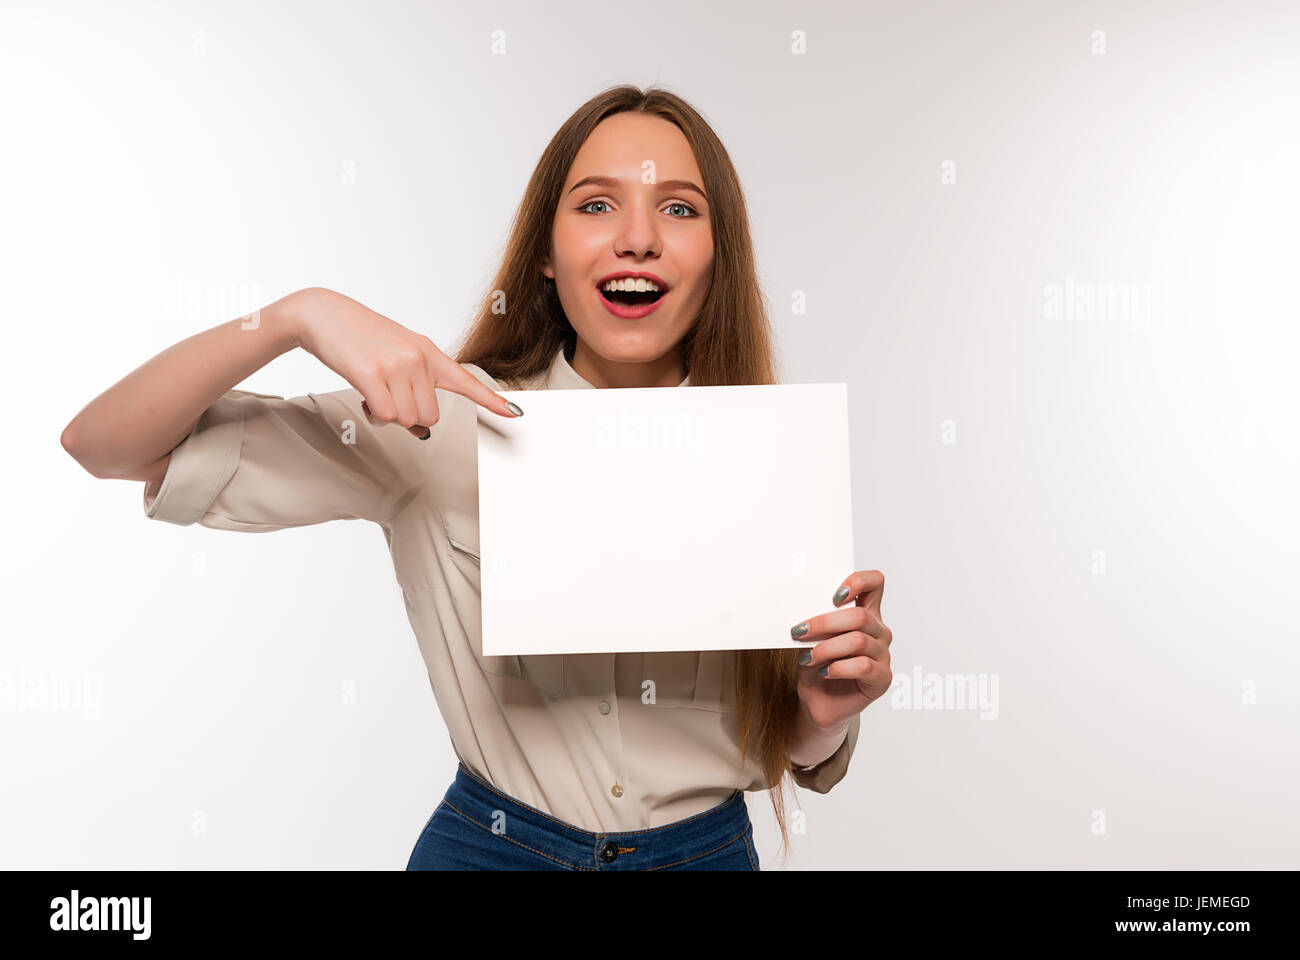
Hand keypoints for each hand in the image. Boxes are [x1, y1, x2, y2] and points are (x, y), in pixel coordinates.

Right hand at [289, 286, 522, 437]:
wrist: (324, 314)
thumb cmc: (361, 338)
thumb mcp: (395, 359)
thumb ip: (414, 391)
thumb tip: (420, 431)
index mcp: (429, 353)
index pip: (466, 381)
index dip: (491, 401)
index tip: (515, 414)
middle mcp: (418, 358)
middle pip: (429, 416)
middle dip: (407, 417)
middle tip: (387, 398)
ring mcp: (397, 365)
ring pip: (406, 419)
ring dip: (386, 416)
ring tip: (372, 392)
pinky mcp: (372, 373)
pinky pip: (384, 415)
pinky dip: (372, 414)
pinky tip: (362, 394)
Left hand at [789, 570, 892, 731]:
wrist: (817, 701)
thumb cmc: (816, 666)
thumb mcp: (812, 639)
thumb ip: (816, 624)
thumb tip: (805, 614)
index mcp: (865, 614)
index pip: (874, 583)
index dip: (858, 581)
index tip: (834, 595)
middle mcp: (878, 631)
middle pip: (860, 616)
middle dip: (825, 623)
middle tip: (799, 631)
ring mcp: (883, 655)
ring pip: (858, 641)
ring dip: (826, 648)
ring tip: (808, 657)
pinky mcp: (882, 678)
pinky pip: (862, 666)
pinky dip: (837, 668)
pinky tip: (824, 672)